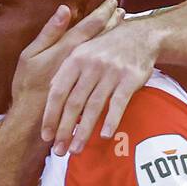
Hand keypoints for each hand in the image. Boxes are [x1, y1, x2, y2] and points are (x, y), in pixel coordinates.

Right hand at [10, 0, 120, 119]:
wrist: (31, 120)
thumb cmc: (26, 86)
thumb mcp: (31, 55)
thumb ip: (49, 34)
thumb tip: (65, 10)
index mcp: (66, 48)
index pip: (89, 25)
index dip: (102, 13)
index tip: (113, 3)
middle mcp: (81, 59)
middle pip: (101, 36)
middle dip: (112, 23)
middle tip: (123, 11)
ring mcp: (87, 74)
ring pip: (105, 51)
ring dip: (114, 37)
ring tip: (123, 26)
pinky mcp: (90, 86)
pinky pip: (107, 69)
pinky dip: (113, 60)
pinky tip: (118, 55)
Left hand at [42, 3, 155, 154]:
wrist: (140, 35)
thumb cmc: (105, 49)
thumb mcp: (81, 52)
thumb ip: (65, 74)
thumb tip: (49, 99)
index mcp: (74, 59)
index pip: (57, 92)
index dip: (50, 115)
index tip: (46, 136)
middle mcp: (91, 65)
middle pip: (74, 103)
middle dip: (64, 130)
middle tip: (58, 151)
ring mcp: (111, 71)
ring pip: (94, 106)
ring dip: (84, 131)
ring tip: (76, 149)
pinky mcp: (130, 78)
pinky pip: (118, 103)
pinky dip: (111, 120)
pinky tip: (105, 136)